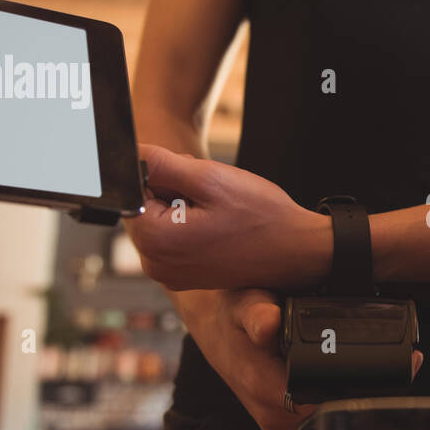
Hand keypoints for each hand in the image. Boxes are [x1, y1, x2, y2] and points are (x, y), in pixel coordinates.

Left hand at [125, 144, 331, 290]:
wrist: (297, 250)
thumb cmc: (262, 218)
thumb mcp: (210, 179)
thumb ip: (162, 163)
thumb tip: (133, 153)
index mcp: (156, 241)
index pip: (132, 192)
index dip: (162, 176)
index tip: (193, 180)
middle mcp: (155, 265)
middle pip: (144, 209)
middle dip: (170, 193)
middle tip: (210, 194)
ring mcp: (170, 274)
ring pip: (159, 222)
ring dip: (181, 208)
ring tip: (218, 210)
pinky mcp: (183, 276)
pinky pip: (173, 241)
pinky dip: (189, 226)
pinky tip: (218, 224)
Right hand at [174, 289, 423, 429]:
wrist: (212, 323)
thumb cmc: (227, 310)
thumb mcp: (240, 300)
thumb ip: (255, 312)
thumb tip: (267, 324)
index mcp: (264, 388)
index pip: (327, 399)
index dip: (366, 382)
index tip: (405, 360)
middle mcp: (272, 412)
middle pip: (336, 407)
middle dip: (367, 383)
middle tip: (407, 355)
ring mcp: (279, 418)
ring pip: (331, 410)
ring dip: (354, 386)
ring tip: (381, 357)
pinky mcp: (284, 417)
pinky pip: (321, 408)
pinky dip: (337, 388)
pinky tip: (352, 368)